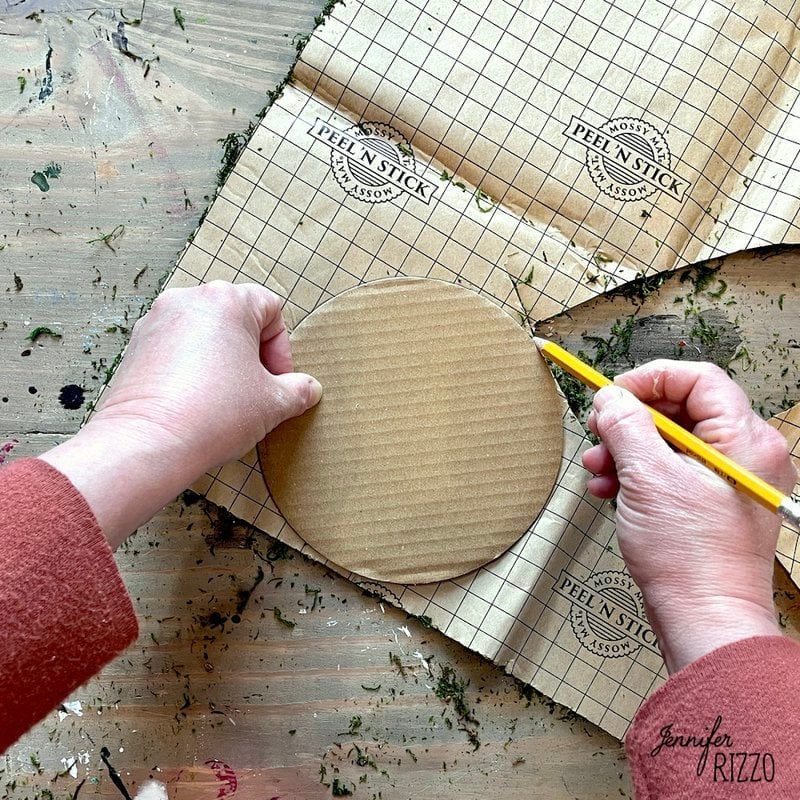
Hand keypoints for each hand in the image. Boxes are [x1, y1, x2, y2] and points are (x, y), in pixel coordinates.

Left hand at [41, 282, 320, 546]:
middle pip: (235, 317)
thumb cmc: (213, 414)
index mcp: (227, 301)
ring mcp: (156, 320)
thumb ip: (298, 390)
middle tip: (256, 389)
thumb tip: (308, 389)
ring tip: (225, 399)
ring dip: (221, 359)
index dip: (281, 348)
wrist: (148, 442)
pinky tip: (196, 402)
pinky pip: (175, 348)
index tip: (279, 380)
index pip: (270, 309)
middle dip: (251, 352)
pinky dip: (191, 368)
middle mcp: (188, 299)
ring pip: (203, 331)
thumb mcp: (273, 404)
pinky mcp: (135, 345)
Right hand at [582, 360, 796, 672]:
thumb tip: (611, 398)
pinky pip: (672, 470)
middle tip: (598, 431)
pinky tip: (609, 489)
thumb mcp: (647, 479)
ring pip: (671, 442)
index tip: (613, 394)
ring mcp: (729, 481)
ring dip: (627, 449)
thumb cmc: (689, 558)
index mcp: (744, 441)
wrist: (704, 620)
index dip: (650, 379)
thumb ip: (626, 427)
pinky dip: (638, 474)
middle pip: (681, 410)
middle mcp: (746, 456)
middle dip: (631, 421)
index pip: (698, 379)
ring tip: (597, 469)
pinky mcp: (712, 503)